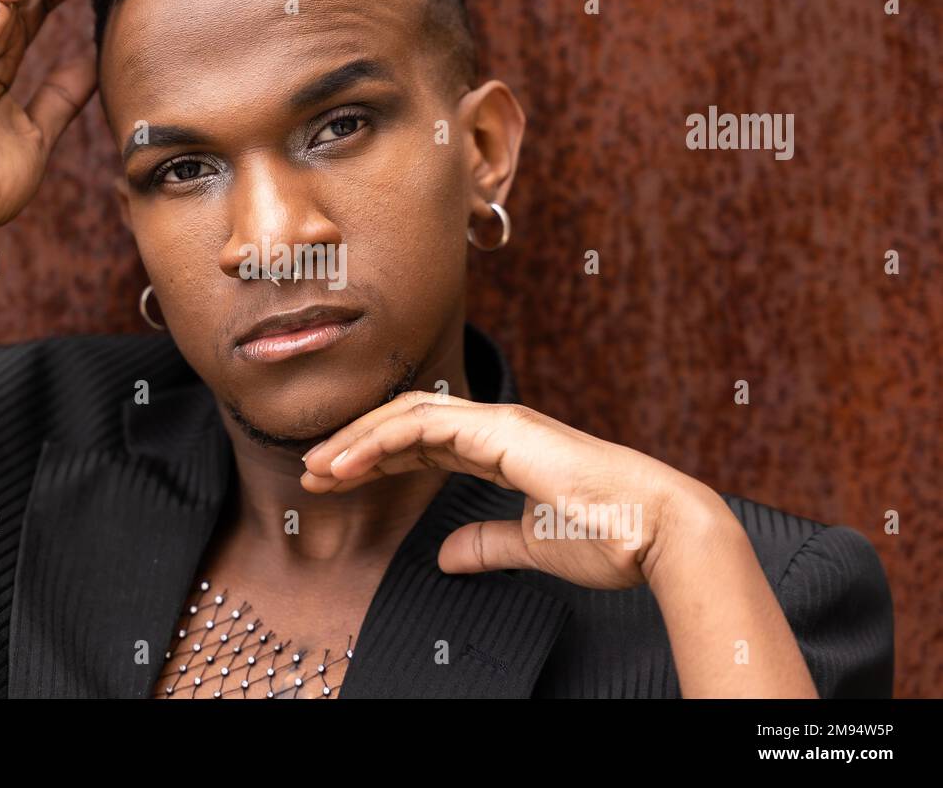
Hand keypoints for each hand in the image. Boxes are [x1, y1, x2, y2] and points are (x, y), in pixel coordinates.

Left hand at [300, 391, 729, 590]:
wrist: (659, 531)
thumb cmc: (610, 537)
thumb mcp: (531, 545)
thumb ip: (486, 543)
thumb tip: (443, 555)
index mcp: (502, 448)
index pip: (421, 445)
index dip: (376, 459)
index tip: (336, 481)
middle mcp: (495, 427)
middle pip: (404, 424)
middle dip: (354, 445)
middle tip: (311, 472)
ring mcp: (498, 423)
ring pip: (405, 416)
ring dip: (355, 441)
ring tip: (316, 470)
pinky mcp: (501, 430)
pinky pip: (423, 427)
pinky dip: (378, 442)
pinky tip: (345, 466)